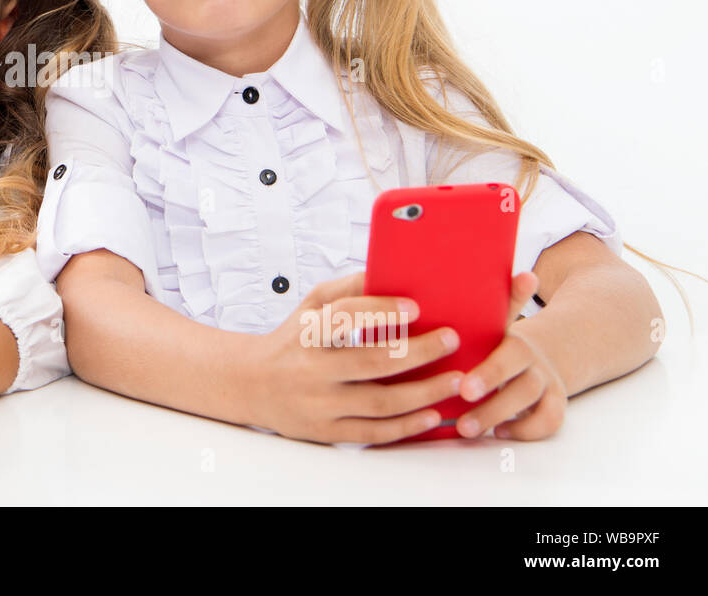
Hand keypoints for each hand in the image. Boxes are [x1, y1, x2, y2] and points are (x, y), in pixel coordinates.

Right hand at [239, 271, 464, 444]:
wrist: (251, 383)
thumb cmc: (292, 340)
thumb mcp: (310, 307)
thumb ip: (346, 290)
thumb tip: (387, 274)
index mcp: (308, 333)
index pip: (346, 317)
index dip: (381, 310)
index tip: (416, 307)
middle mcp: (311, 370)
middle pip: (373, 362)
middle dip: (419, 352)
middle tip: (451, 340)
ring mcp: (319, 405)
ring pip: (381, 402)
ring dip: (424, 392)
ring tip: (457, 380)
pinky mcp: (326, 432)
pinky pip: (373, 433)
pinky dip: (407, 426)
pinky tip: (433, 415)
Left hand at [453, 270, 568, 439]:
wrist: (545, 345)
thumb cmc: (502, 335)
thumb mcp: (498, 318)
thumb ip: (504, 300)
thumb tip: (525, 274)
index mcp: (517, 343)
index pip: (510, 357)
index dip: (490, 375)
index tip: (465, 390)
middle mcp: (537, 365)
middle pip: (524, 389)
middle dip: (493, 407)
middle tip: (461, 423)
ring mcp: (549, 386)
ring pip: (538, 409)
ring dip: (502, 421)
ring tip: (466, 430)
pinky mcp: (555, 404)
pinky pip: (549, 423)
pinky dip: (526, 432)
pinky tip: (497, 433)